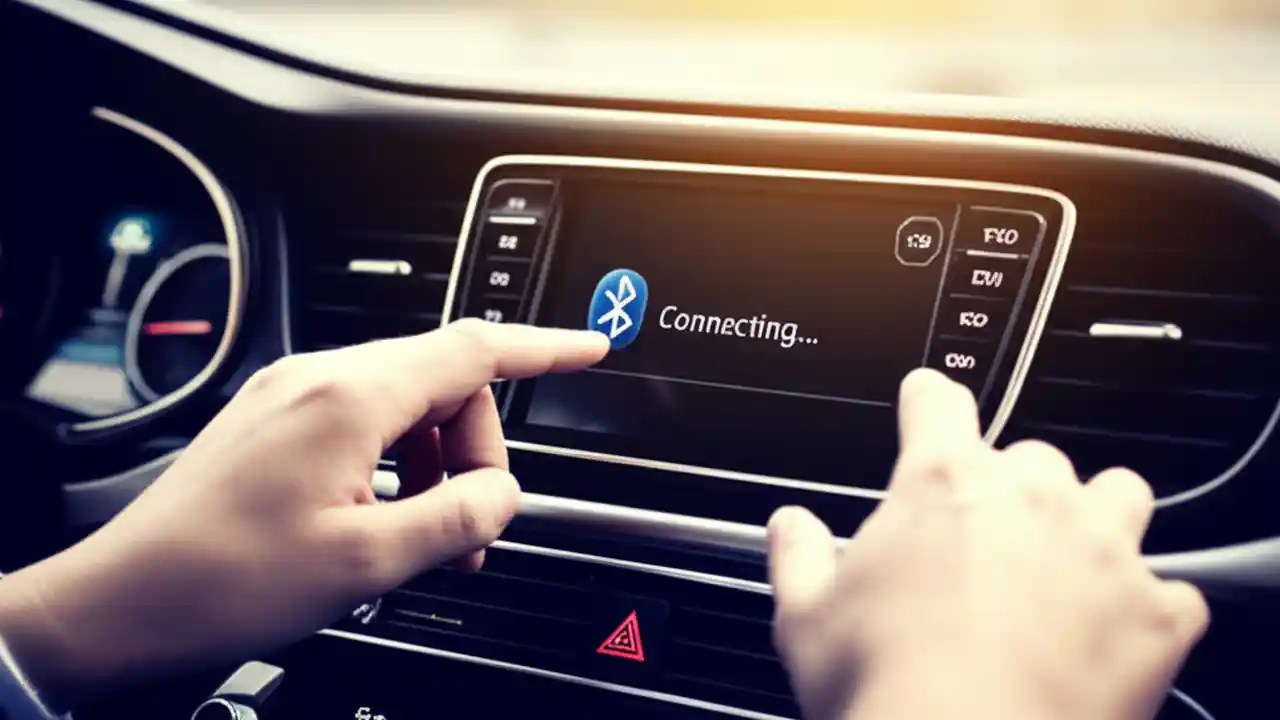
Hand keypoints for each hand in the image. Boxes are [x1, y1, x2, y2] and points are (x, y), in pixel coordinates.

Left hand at [0, 320, 607, 707]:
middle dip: (478, 450)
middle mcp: (319, 379)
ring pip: (406, 404)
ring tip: (425, 538)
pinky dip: (396, 466)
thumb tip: (503, 495)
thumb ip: (456, 519)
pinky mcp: (274, 421)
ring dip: (436, 465)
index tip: (589, 347)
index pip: (474, 351)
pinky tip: (384, 519)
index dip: (544, 347)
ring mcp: (292, 395)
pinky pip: (364, 422)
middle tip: (472, 530)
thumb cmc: (225, 580)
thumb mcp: (365, 563)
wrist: (123, 601)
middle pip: (444, 383)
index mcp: (350, 399)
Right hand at [768, 368, 1208, 719]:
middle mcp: (1030, 498)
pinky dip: (1144, 610)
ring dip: (1095, 519)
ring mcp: (1103, 550)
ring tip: (1066, 567)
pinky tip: (1110, 639)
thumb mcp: (805, 619)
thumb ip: (798, 554)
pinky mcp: (1156, 613)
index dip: (929, 399)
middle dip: (1012, 491)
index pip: (937, 403)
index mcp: (940, 484)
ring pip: (1118, 495)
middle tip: (985, 547)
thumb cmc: (883, 687)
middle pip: (1032, 458)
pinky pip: (1170, 592)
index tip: (929, 398)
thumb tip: (790, 525)